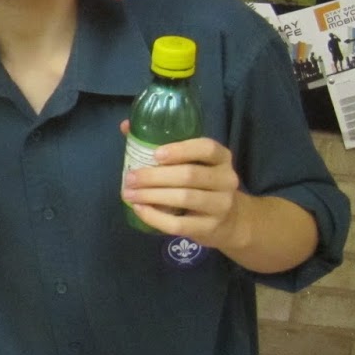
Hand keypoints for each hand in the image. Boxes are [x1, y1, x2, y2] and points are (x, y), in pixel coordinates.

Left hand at [120, 127, 243, 247]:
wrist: (229, 220)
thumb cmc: (201, 183)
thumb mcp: (192, 162)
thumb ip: (162, 144)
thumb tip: (126, 126)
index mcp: (221, 158)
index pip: (207, 148)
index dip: (181, 150)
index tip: (155, 154)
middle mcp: (226, 179)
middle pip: (189, 175)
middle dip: (154, 176)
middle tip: (130, 178)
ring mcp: (220, 205)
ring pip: (184, 198)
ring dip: (152, 196)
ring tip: (129, 194)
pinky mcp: (210, 228)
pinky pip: (180, 224)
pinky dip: (156, 217)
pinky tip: (140, 210)